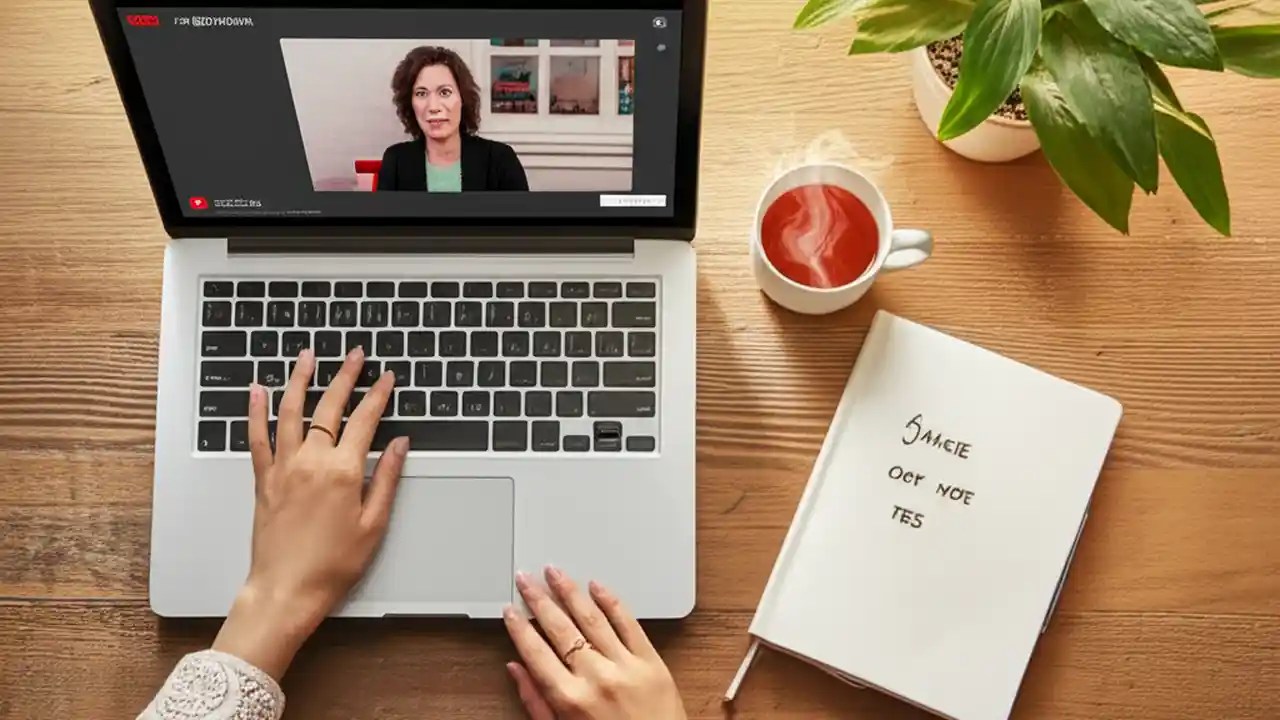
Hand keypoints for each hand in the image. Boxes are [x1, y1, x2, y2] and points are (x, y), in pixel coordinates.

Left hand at [212, 347, 408, 679]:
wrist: (286, 589)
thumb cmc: (333, 564)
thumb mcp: (374, 524)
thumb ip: (386, 478)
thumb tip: (399, 444)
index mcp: (342, 472)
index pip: (365, 421)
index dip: (378, 395)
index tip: (386, 377)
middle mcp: (310, 462)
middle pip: (330, 407)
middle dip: (345, 376)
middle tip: (355, 355)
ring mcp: (283, 468)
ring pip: (291, 412)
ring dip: (300, 379)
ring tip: (307, 356)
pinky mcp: (263, 480)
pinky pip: (257, 437)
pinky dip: (257, 412)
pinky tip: (258, 391)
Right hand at [504, 567, 687, 719]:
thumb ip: (537, 703)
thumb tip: (516, 670)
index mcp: (571, 700)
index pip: (536, 653)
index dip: (519, 628)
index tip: (510, 611)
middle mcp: (597, 679)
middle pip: (560, 629)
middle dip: (539, 600)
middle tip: (526, 580)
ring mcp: (626, 667)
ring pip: (592, 618)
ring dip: (570, 591)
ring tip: (555, 573)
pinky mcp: (652, 662)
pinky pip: (629, 623)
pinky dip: (611, 601)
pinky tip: (597, 587)